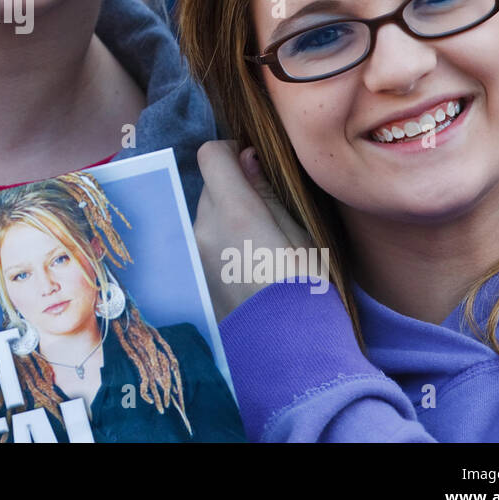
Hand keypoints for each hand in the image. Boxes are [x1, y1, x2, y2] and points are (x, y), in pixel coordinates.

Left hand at [195, 140, 316, 321]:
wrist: (286, 348)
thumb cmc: (304, 287)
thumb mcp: (299, 233)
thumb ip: (266, 192)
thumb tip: (246, 157)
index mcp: (233, 211)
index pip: (211, 155)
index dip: (231, 151)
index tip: (252, 163)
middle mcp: (205, 227)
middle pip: (209, 185)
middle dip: (233, 187)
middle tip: (265, 210)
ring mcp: (195, 252)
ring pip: (206, 213)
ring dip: (226, 214)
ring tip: (258, 243)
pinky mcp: (194, 272)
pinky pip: (204, 240)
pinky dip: (220, 239)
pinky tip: (246, 263)